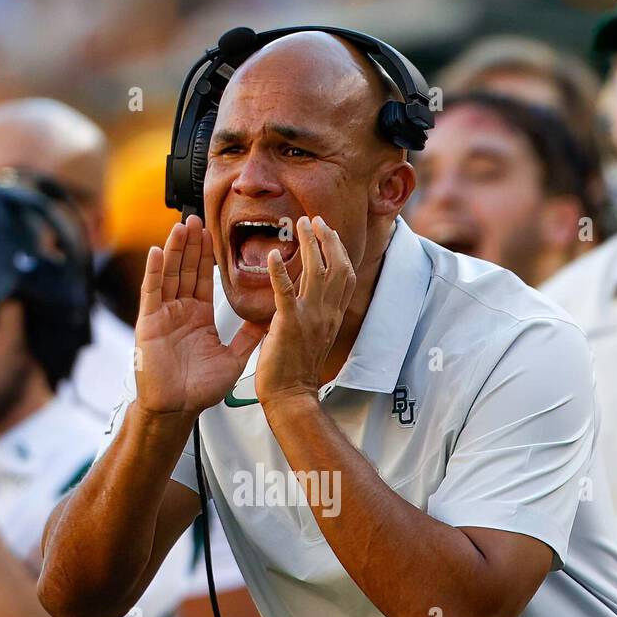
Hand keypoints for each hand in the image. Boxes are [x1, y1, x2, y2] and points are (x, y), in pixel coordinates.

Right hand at [135, 214, 262, 415]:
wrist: (178, 408)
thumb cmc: (200, 389)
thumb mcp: (233, 358)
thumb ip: (248, 336)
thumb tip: (269, 318)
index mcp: (199, 317)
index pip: (204, 279)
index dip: (208, 257)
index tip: (213, 234)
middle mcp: (180, 312)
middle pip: (186, 271)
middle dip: (192, 246)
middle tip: (198, 220)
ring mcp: (163, 315)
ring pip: (169, 275)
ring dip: (174, 250)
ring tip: (182, 226)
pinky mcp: (148, 323)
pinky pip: (152, 293)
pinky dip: (153, 272)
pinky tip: (156, 252)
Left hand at [255, 215, 355, 407]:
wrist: (291, 395)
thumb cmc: (295, 369)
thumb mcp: (312, 335)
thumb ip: (311, 313)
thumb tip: (302, 296)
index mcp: (331, 316)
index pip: (345, 275)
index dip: (339, 250)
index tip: (328, 231)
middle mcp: (326, 313)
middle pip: (337, 267)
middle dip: (328, 239)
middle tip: (315, 220)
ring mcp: (310, 318)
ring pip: (317, 272)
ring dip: (310, 244)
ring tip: (301, 224)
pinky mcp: (289, 324)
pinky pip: (286, 293)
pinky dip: (280, 272)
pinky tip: (272, 255)